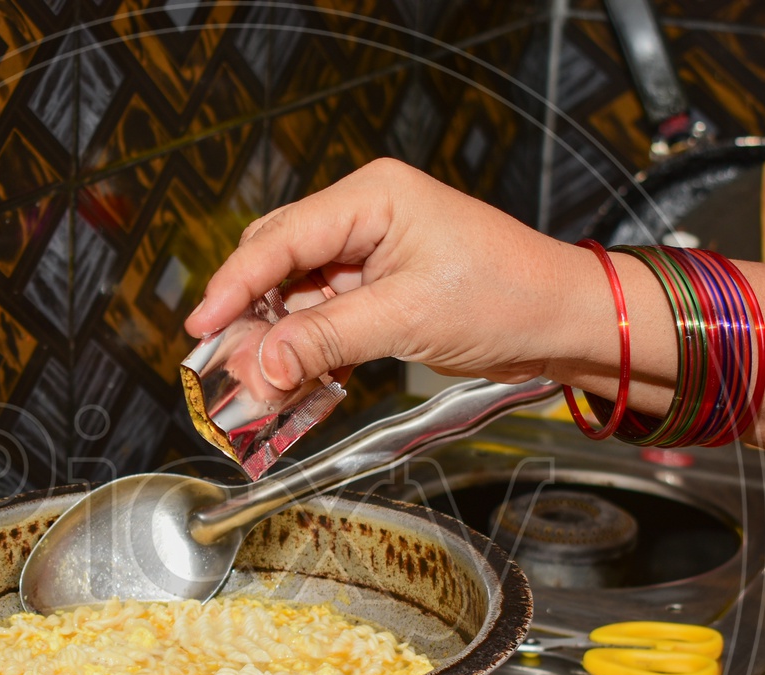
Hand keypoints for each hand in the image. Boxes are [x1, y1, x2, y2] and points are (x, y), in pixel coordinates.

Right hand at [184, 158, 605, 390]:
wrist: (563, 321)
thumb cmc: (507, 296)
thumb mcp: (407, 318)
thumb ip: (326, 339)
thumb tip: (260, 366)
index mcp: (372, 198)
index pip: (280, 239)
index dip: (234, 285)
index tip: (201, 327)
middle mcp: (365, 217)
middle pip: (278, 264)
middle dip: (251, 319)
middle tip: (228, 368)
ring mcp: (371, 254)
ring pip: (297, 297)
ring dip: (278, 342)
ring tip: (260, 387)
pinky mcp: (381, 290)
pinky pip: (325, 318)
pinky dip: (307, 350)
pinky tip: (293, 381)